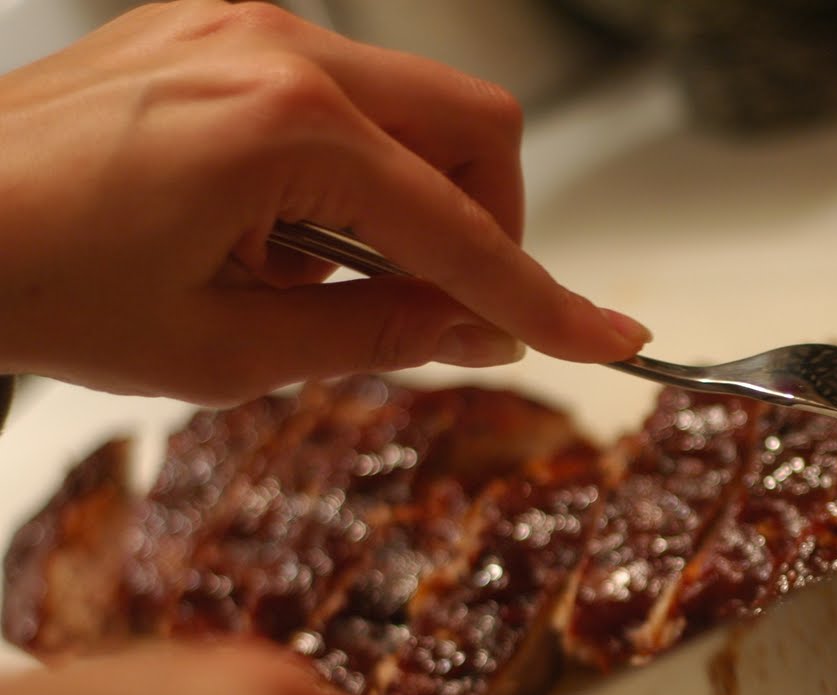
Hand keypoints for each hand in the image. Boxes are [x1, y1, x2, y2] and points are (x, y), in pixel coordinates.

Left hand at [0, 0, 649, 404]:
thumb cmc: (39, 285)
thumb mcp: (230, 350)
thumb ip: (382, 334)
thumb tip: (481, 331)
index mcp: (285, 129)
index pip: (465, 232)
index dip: (545, 300)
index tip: (608, 336)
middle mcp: (276, 50)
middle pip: (475, 129)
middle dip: (487, 227)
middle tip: (440, 307)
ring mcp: (244, 26)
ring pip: (418, 106)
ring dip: (412, 200)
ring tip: (314, 273)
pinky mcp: (218, 29)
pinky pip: (345, 91)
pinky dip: (353, 168)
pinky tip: (278, 228)